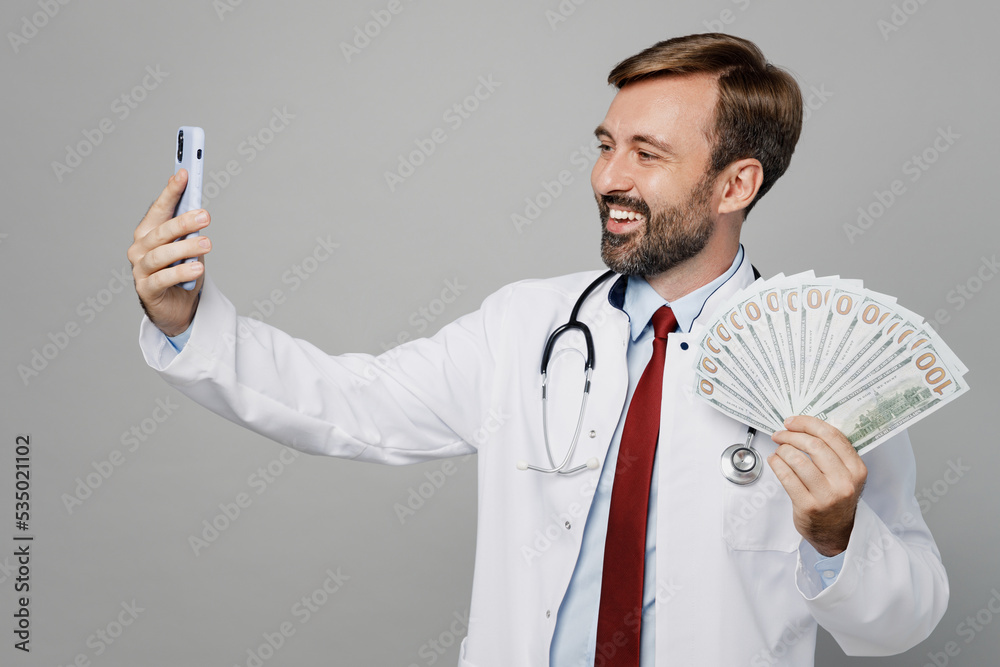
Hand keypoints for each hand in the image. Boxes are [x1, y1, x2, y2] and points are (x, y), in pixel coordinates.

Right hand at [127, 169, 211, 336]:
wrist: (177, 306)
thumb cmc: (182, 271)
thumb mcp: (188, 247)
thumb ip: (189, 231)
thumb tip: (199, 210)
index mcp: (148, 232)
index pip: (159, 208)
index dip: (171, 191)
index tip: (184, 173)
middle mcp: (140, 248)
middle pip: (161, 232)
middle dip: (183, 222)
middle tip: (205, 216)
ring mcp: (140, 270)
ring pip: (161, 255)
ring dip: (185, 247)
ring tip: (207, 244)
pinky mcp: (146, 290)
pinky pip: (163, 279)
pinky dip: (181, 272)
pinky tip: (198, 268)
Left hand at [768, 415, 866, 556]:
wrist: (835, 533)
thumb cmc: (836, 499)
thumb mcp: (846, 475)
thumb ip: (833, 452)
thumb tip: (804, 425)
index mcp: (856, 469)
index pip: (832, 436)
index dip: (808, 423)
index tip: (792, 421)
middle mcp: (844, 482)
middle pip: (814, 445)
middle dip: (792, 435)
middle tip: (780, 434)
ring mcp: (826, 496)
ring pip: (798, 460)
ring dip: (782, 450)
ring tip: (779, 450)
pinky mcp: (808, 506)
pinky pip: (787, 477)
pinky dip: (776, 464)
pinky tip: (774, 461)